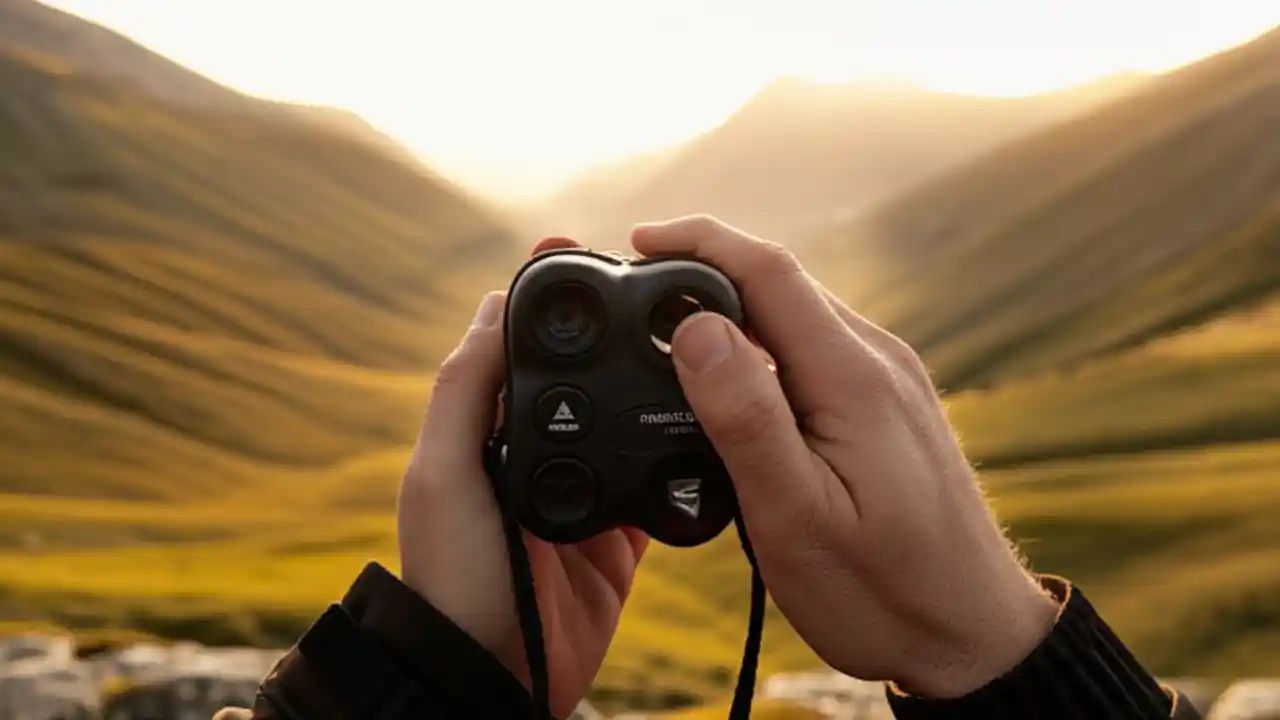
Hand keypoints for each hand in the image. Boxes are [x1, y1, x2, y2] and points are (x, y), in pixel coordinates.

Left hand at [397, 238, 646, 717]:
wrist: (495, 677)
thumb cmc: (454, 575)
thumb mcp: (443, 473)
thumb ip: (466, 391)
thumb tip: (496, 302)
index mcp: (486, 431)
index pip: (517, 347)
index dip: (544, 298)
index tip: (578, 248)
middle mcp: (536, 453)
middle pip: (579, 375)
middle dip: (610, 328)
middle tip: (654, 280)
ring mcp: (582, 493)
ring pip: (624, 421)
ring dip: (652, 383)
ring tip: (693, 335)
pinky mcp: (621, 536)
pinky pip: (657, 483)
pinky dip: (679, 455)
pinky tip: (707, 419)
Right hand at [633, 216, 1058, 698]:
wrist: (973, 636)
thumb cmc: (883, 591)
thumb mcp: (796, 516)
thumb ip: (746, 417)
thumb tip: (695, 329)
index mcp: (853, 377)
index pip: (770, 271)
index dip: (700, 241)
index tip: (640, 240)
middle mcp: (880, 361)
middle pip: (783, 284)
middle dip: (707, 271)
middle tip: (640, 293)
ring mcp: (892, 382)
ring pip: (801, 315)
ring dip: (736, 308)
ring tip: (673, 332)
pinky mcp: (892, 406)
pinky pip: (819, 349)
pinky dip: (766, 343)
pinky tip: (736, 376)